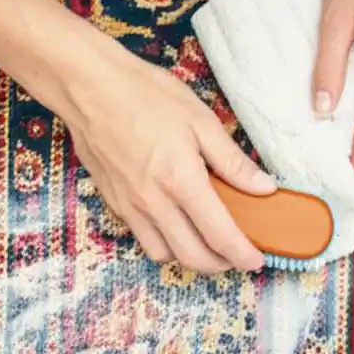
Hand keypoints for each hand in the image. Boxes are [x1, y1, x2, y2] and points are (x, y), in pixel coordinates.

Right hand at [62, 50, 275, 273]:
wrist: (89, 89)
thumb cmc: (145, 95)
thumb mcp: (200, 120)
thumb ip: (233, 160)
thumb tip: (263, 187)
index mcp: (181, 181)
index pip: (220, 236)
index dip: (243, 255)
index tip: (257, 260)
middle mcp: (154, 203)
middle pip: (192, 257)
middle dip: (220, 265)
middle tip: (236, 255)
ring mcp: (130, 206)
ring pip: (164, 254)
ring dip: (189, 257)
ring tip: (206, 241)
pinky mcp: (113, 203)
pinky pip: (142, 237)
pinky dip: (164, 242)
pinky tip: (175, 223)